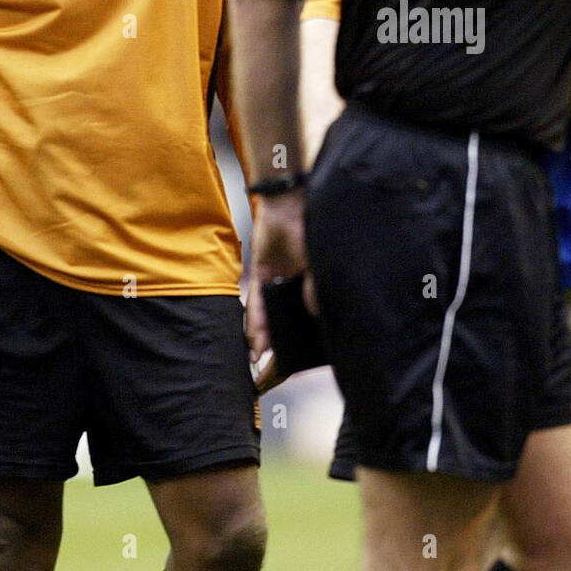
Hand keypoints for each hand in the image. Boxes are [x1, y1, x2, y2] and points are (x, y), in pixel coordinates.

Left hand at [243, 188, 308, 362]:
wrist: (287, 202)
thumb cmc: (308, 226)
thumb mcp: (316, 259)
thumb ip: (315, 285)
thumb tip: (314, 311)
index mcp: (312, 280)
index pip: (308, 313)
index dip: (305, 335)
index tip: (304, 357)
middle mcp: (295, 283)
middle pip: (287, 317)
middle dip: (282, 342)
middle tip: (276, 368)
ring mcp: (278, 280)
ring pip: (270, 315)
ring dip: (265, 337)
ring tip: (260, 360)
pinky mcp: (262, 274)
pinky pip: (257, 303)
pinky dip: (255, 322)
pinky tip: (254, 340)